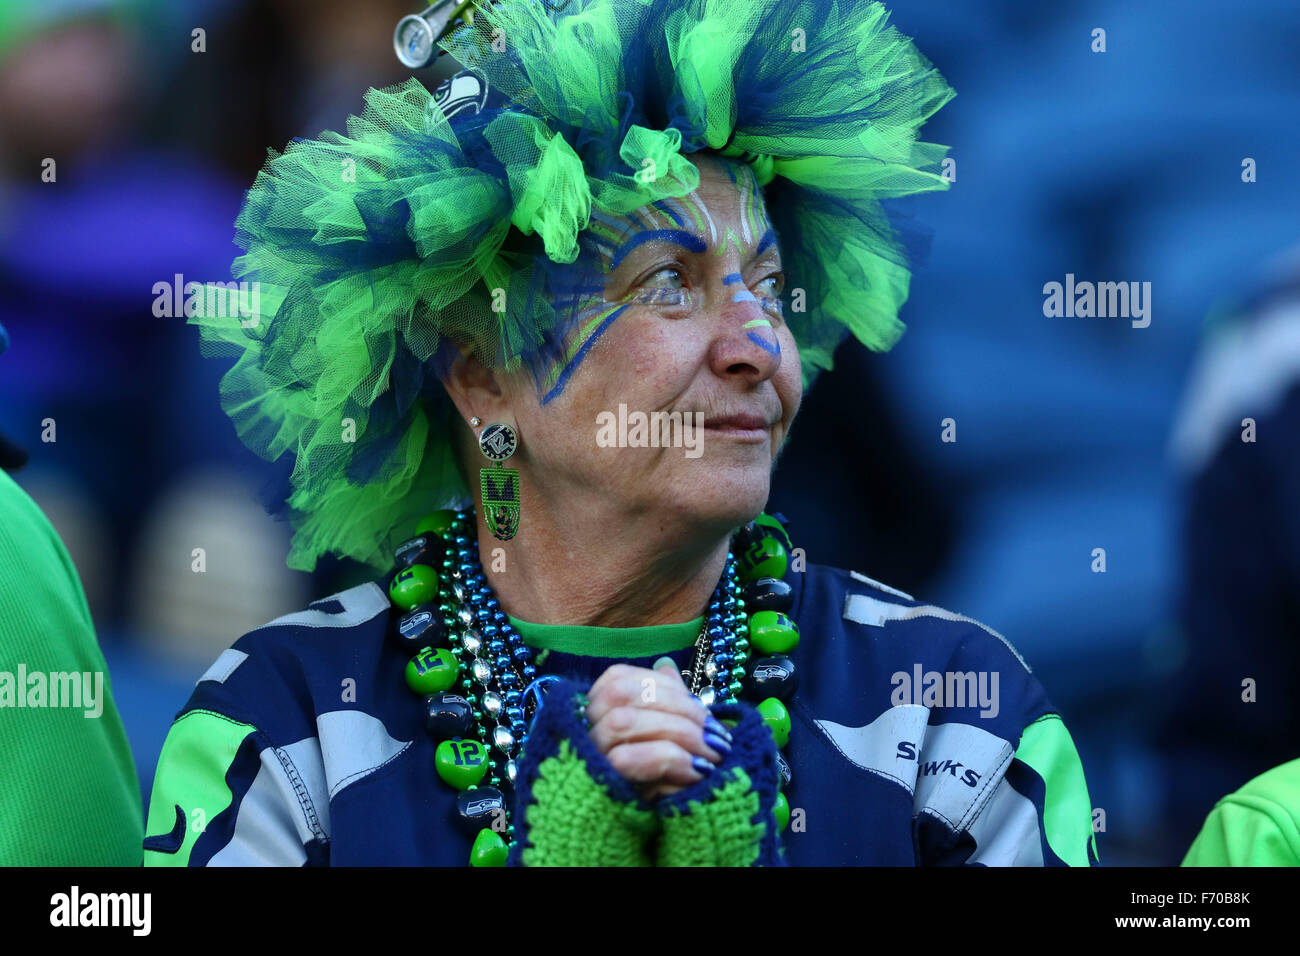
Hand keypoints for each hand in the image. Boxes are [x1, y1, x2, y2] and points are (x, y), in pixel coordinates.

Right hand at [585, 659, 733, 799]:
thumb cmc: (658, 786)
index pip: (617, 679)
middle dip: (676, 707)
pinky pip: (627, 759)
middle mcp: (582, 733)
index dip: (661, 686)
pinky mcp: (597, 789)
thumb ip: (663, 702)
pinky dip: (670, 759)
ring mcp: (586, 760)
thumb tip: (666, 667)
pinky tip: (696, 772)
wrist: (655, 842)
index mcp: (594, 715)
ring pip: (621, 722)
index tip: (700, 708)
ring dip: (678, 732)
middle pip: (619, 696)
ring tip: (712, 754)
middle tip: (715, 733)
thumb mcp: (663, 740)